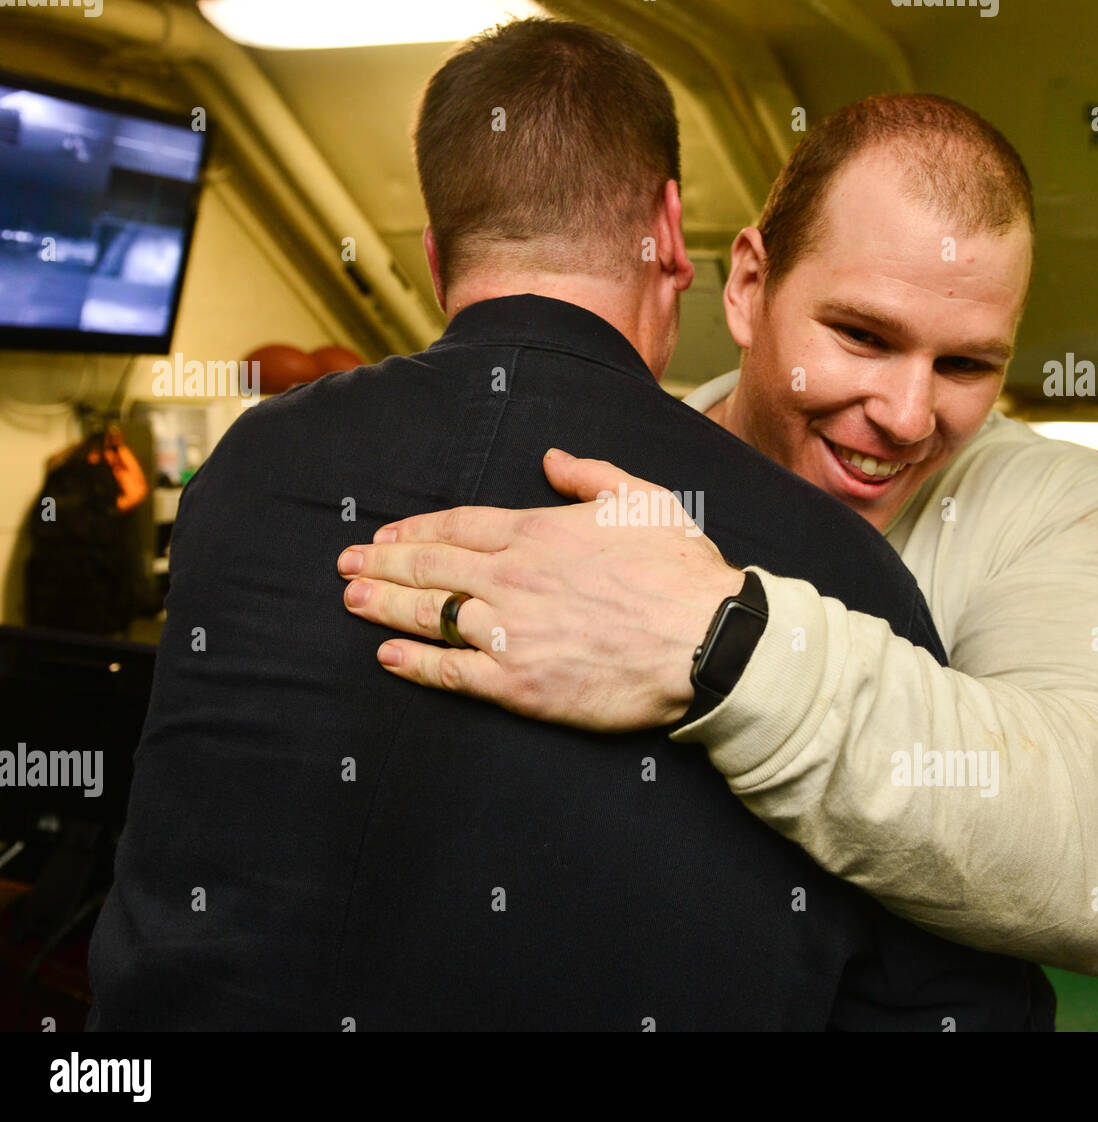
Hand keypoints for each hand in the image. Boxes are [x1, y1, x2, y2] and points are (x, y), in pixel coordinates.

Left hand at [337, 449, 744, 731]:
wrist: (706, 643)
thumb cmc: (681, 571)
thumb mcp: (642, 500)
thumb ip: (590, 475)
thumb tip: (551, 458)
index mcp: (539, 533)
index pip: (459, 526)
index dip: (416, 529)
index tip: (387, 534)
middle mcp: (513, 578)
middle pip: (432, 566)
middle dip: (384, 563)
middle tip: (346, 564)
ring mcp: (511, 632)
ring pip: (430, 615)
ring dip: (385, 606)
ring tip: (351, 600)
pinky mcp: (519, 684)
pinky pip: (451, 672)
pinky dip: (415, 664)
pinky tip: (387, 657)